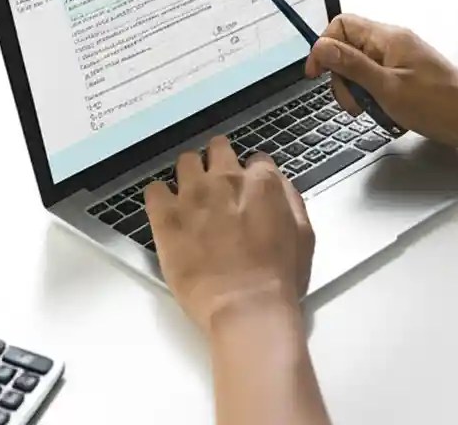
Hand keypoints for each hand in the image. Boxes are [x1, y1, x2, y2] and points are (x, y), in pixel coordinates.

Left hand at [145, 136, 314, 334]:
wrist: (246, 307)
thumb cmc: (279, 279)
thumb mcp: (304, 235)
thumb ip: (289, 200)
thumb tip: (277, 186)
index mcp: (262, 183)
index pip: (256, 160)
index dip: (252, 175)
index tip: (248, 189)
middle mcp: (225, 180)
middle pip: (218, 149)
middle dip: (219, 161)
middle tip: (218, 182)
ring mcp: (192, 196)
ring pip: (185, 162)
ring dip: (190, 174)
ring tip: (191, 195)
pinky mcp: (166, 217)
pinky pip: (153, 190)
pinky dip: (160, 196)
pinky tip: (166, 210)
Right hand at [304, 14, 457, 149]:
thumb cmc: (439, 105)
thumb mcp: (387, 88)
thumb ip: (351, 66)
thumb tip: (321, 48)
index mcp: (388, 38)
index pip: (341, 25)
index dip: (324, 49)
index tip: (316, 75)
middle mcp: (393, 43)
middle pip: (347, 49)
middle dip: (343, 78)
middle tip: (355, 103)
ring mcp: (400, 59)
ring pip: (360, 69)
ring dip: (359, 92)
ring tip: (374, 110)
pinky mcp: (406, 75)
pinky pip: (377, 81)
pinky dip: (375, 98)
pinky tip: (388, 112)